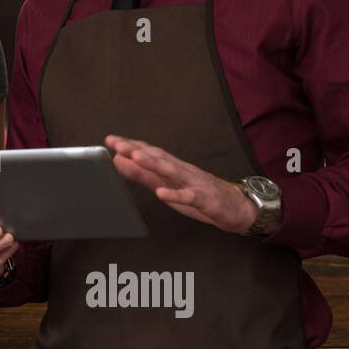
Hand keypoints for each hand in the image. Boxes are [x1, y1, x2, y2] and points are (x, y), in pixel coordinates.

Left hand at [105, 134, 257, 233]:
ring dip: (154, 163)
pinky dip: (176, 195)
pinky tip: (161, 194)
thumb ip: (143, 175)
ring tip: (136, 157)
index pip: (150, 152)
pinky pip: (190, 197)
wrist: (238, 208)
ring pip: (173, 172)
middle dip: (137, 150)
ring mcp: (195, 184)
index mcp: (173, 168)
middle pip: (159, 158)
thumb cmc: (200, 195)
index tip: (110, 140)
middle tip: (117, 144)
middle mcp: (183, 171)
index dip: (130, 146)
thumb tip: (119, 161)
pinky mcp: (206, 200)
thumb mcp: (167, 185)